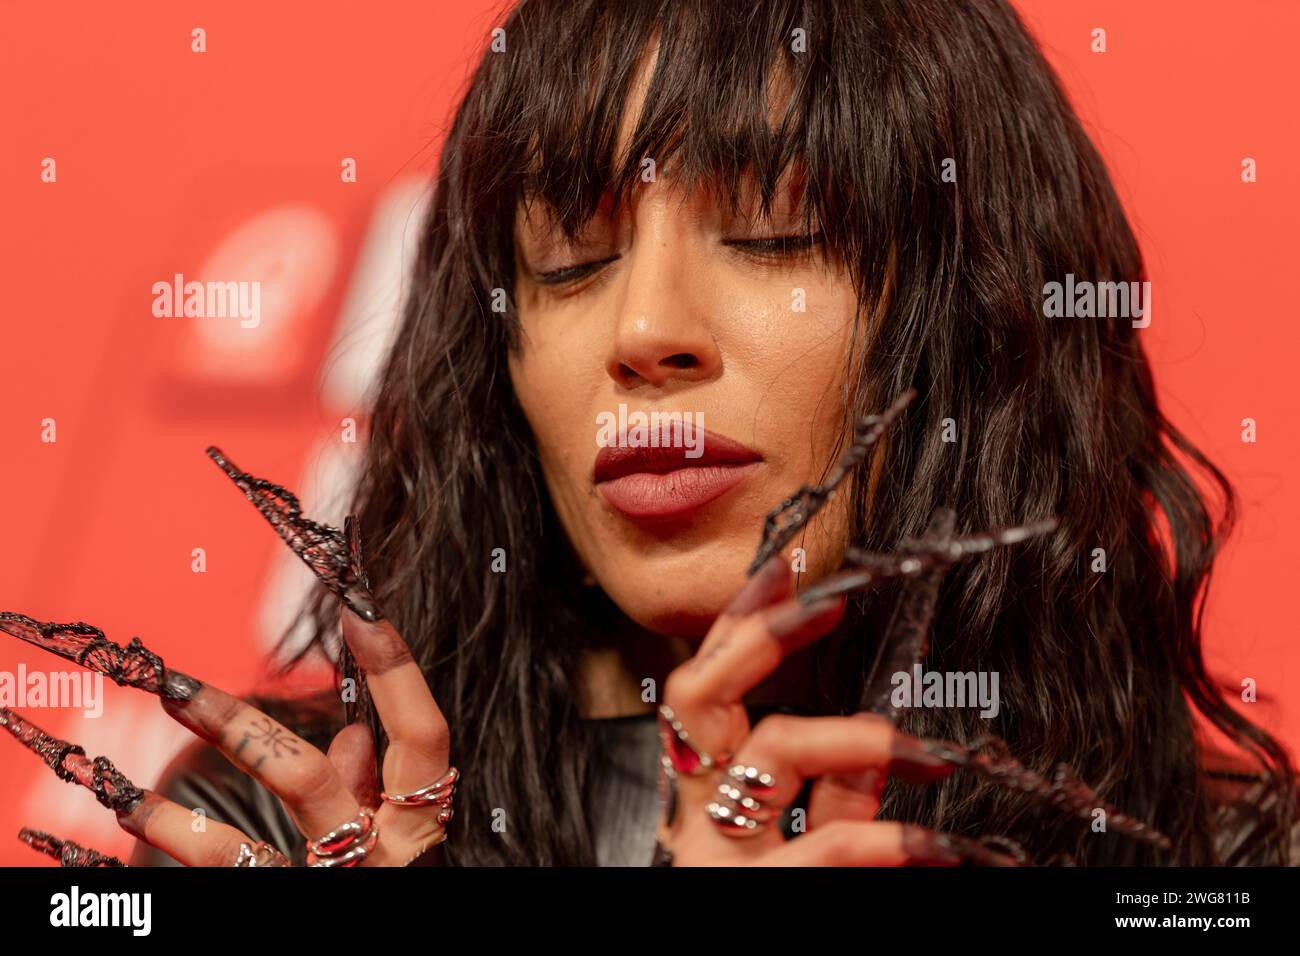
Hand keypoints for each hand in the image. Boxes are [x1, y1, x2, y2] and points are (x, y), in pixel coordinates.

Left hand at [117, 607, 450, 866]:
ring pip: (257, 827)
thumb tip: (348, 734)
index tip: (361, 611)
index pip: (422, 741)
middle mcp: (377, 861)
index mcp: (417, 834)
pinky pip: (227, 871)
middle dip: (248, 724)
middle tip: (176, 679)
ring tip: (154, 724)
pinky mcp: (285, 912)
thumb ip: (376, 793)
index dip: (397, 675)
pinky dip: (176, 835)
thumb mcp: (397, 846)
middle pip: (316, 781)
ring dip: (200, 769)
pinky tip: (135, 809)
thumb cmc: (385, 886)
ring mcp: (330, 889)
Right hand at [654, 557, 1009, 865]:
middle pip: (701, 692)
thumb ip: (838, 800)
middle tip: (827, 601)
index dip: (738, 621)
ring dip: (862, 735)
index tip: (787, 565)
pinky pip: (833, 844)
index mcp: (700, 795)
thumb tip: (883, 747)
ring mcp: (718, 855)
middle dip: (762, 634)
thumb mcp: (807, 853)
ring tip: (926, 752)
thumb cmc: (780, 907)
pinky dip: (894, 837)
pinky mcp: (757, 898)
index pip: (702, 686)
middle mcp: (695, 814)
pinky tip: (939, 846)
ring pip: (776, 747)